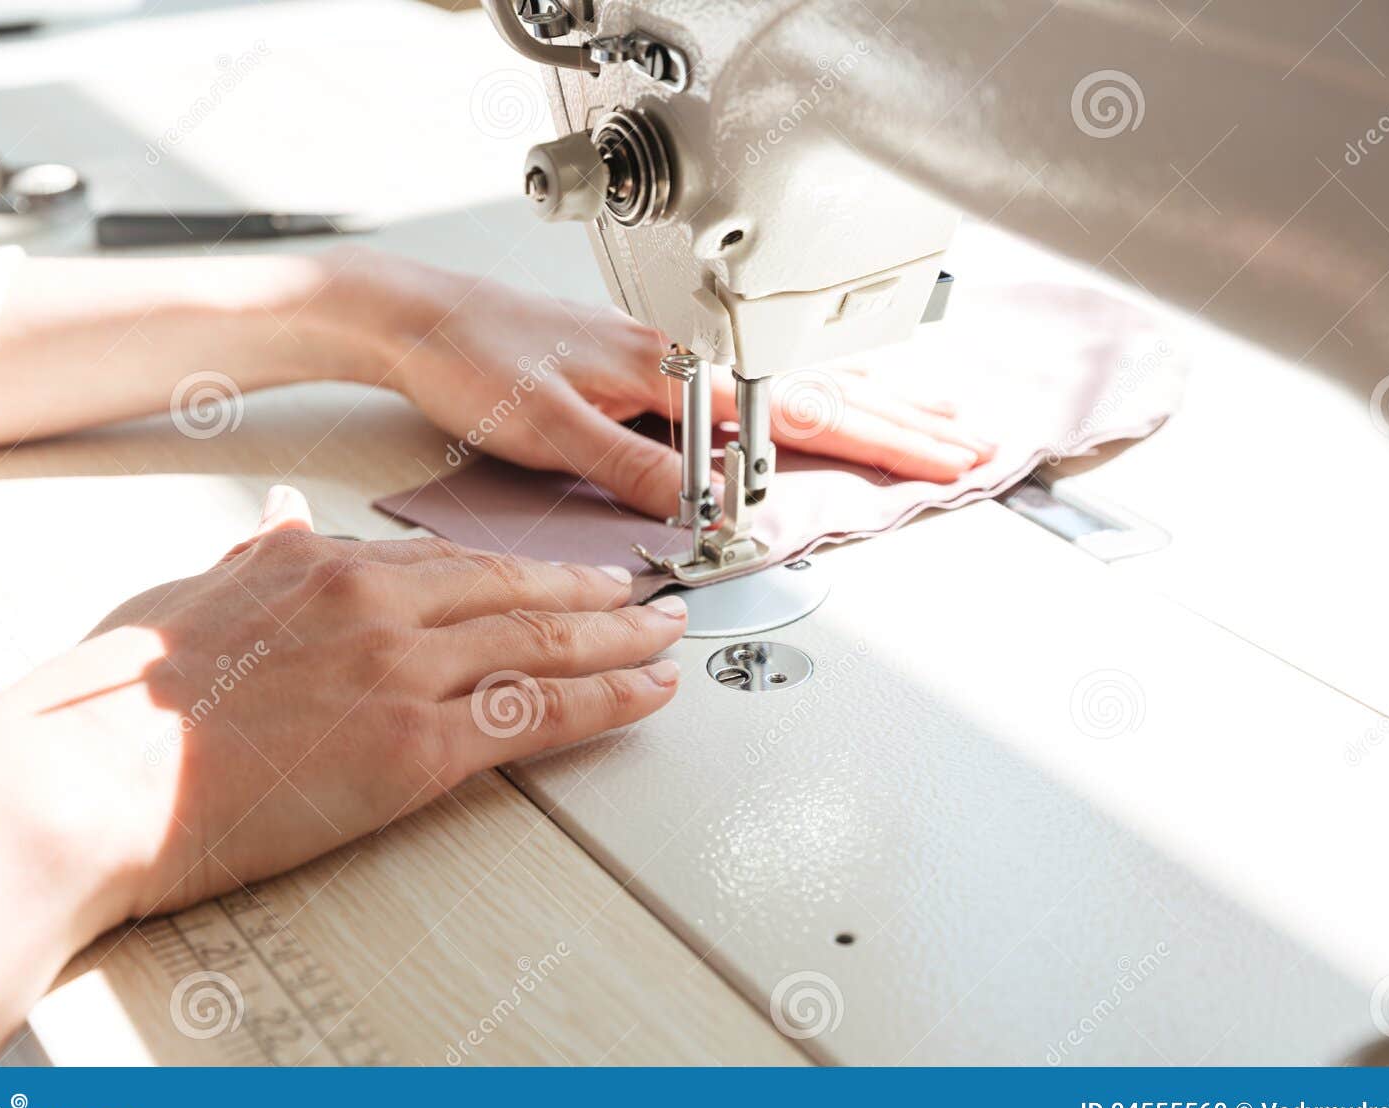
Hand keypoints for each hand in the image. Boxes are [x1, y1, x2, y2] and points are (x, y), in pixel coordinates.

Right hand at [0, 486, 686, 925]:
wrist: (89, 777)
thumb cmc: (118, 701)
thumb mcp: (190, 596)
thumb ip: (255, 557)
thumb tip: (281, 518)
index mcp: (324, 564)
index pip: (451, 560)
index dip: (522, 569)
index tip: (561, 573)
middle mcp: (377, 604)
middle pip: (516, 589)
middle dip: (596, 592)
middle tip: (649, 594)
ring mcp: (402, 670)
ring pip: (543, 641)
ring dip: (619, 640)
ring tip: (667, 638)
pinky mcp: (414, 746)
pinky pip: (536, 715)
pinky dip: (604, 702)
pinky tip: (644, 695)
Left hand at [336, 252, 995, 510]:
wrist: (420, 319)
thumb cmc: (474, 357)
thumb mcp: (552, 428)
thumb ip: (633, 468)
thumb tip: (703, 507)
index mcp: (673, 373)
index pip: (801, 416)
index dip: (882, 442)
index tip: (942, 459)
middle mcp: (682, 363)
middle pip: (817, 395)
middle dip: (901, 422)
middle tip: (968, 444)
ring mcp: (671, 365)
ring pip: (791, 390)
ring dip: (868, 406)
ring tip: (925, 420)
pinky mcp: (648, 373)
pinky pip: (752, 394)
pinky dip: (805, 405)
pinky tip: (816, 412)